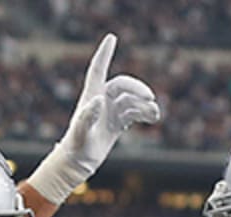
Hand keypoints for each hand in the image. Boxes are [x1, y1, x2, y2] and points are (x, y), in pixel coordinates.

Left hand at [27, 34, 160, 202]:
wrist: (76, 164)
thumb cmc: (76, 149)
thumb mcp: (81, 134)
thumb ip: (87, 117)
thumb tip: (99, 100)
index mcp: (90, 97)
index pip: (98, 69)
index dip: (105, 53)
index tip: (112, 37)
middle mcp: (100, 100)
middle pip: (122, 85)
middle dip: (137, 89)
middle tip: (150, 98)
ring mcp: (109, 111)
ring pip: (131, 100)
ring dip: (144, 105)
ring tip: (155, 114)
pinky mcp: (116, 123)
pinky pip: (133, 113)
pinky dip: (144, 113)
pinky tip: (153, 118)